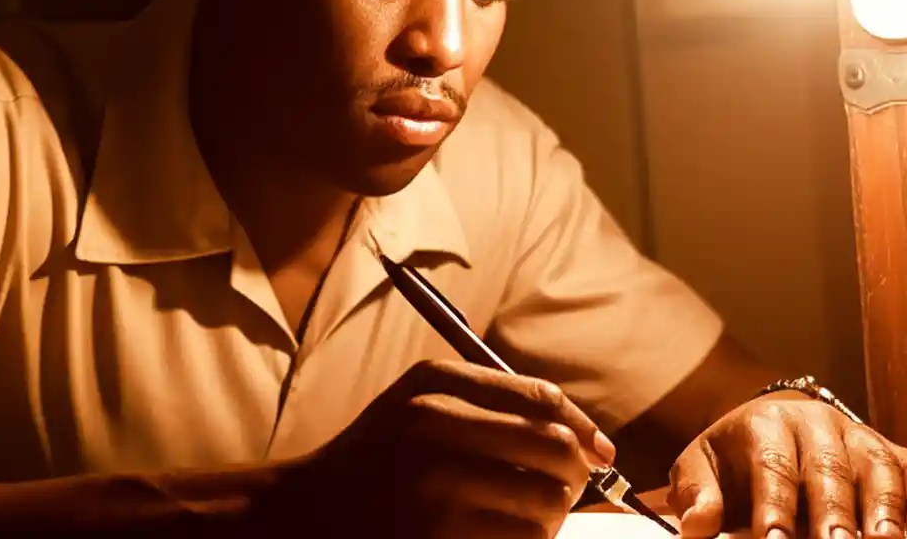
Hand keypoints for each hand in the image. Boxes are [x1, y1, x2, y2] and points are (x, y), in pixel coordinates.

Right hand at [259, 359, 616, 538]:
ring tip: (521, 519)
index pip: (543, 400)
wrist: (307, 512)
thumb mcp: (420, 403)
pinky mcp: (437, 538)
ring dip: (549, 519)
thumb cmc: (378, 458)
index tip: (599, 453)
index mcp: (435, 384)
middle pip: (557, 451)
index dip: (583, 428)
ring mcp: (435, 488)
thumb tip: (592, 441)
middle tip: (559, 492)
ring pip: (547, 506)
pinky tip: (498, 537)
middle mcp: (434, 427)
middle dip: (573, 477)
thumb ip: (496, 404)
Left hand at [668, 394, 906, 537]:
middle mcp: (816, 423)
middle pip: (829, 468)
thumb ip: (697, 495)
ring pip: (877, 467)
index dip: (776, 505)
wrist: (766, 426)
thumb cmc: (733, 460)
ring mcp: (858, 436)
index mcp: (765, 424)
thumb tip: (697, 527)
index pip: (772, 465)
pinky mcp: (891, 451)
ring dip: (885, 508)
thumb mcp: (701, 468)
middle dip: (834, 512)